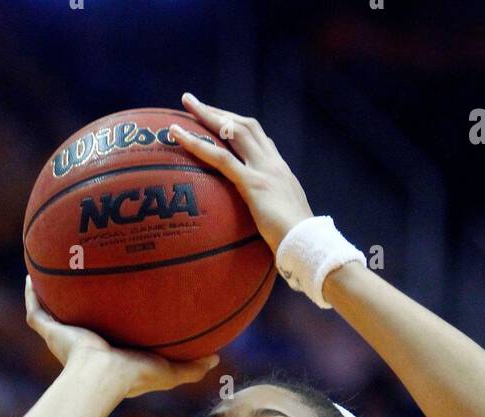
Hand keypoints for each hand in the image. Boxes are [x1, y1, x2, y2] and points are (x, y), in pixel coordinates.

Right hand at [24, 277, 218, 398]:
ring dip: (52, 292)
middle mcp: (83, 342)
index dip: (113, 315)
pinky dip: (31, 293)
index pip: (111, 328)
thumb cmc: (132, 376)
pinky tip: (30, 274)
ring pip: (54, 311)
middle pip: (80, 315)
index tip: (120, 296)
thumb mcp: (167, 370)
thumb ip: (190, 366)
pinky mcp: (49, 331)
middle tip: (88, 274)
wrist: (100, 378)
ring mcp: (63, 337)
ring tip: (55, 265)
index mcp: (107, 350)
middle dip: (82, 299)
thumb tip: (216, 360)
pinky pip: (36, 309)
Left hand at [169, 93, 314, 254]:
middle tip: (196, 103)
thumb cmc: (298, 243)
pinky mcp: (252, 183)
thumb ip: (274, 215)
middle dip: (221, 112)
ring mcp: (263, 170)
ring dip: (208, 115)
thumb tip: (264, 226)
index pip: (260, 139)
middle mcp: (273, 164)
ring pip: (232, 131)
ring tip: (187, 105)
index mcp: (281, 171)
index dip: (239, 127)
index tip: (222, 120)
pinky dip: (196, 143)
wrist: (308, 244)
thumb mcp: (286, 222)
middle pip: (245, 126)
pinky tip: (177, 134)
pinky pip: (220, 158)